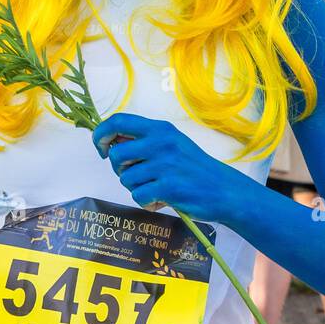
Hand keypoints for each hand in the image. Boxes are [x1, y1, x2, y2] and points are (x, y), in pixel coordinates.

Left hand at [91, 113, 255, 223]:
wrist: (223, 189)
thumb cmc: (195, 168)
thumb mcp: (172, 143)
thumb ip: (145, 141)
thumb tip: (111, 144)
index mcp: (161, 129)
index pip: (118, 121)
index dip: (101, 134)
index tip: (102, 149)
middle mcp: (162, 143)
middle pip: (116, 154)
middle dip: (119, 170)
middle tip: (137, 176)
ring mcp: (165, 165)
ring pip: (126, 179)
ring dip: (136, 189)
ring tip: (156, 189)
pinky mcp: (168, 187)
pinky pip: (139, 196)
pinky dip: (147, 203)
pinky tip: (162, 200)